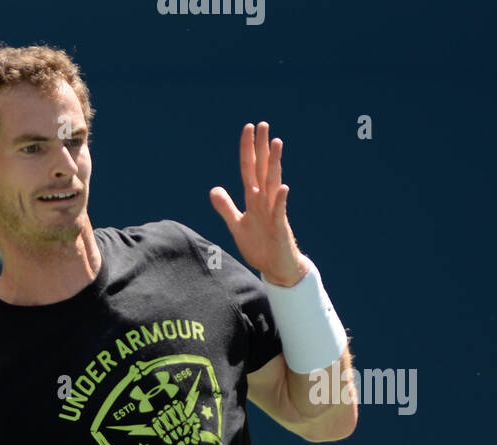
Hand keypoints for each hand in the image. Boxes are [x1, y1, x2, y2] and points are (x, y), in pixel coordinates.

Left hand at [209, 122, 305, 286]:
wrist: (276, 266)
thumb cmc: (260, 245)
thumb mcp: (237, 225)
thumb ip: (226, 207)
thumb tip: (214, 189)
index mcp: (254, 199)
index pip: (249, 169)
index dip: (247, 150)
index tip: (248, 129)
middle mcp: (265, 201)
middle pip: (263, 169)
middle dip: (262, 148)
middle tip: (263, 124)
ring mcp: (273, 213)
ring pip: (273, 184)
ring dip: (274, 164)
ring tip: (277, 142)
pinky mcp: (279, 228)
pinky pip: (280, 211)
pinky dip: (280, 200)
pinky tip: (282, 187)